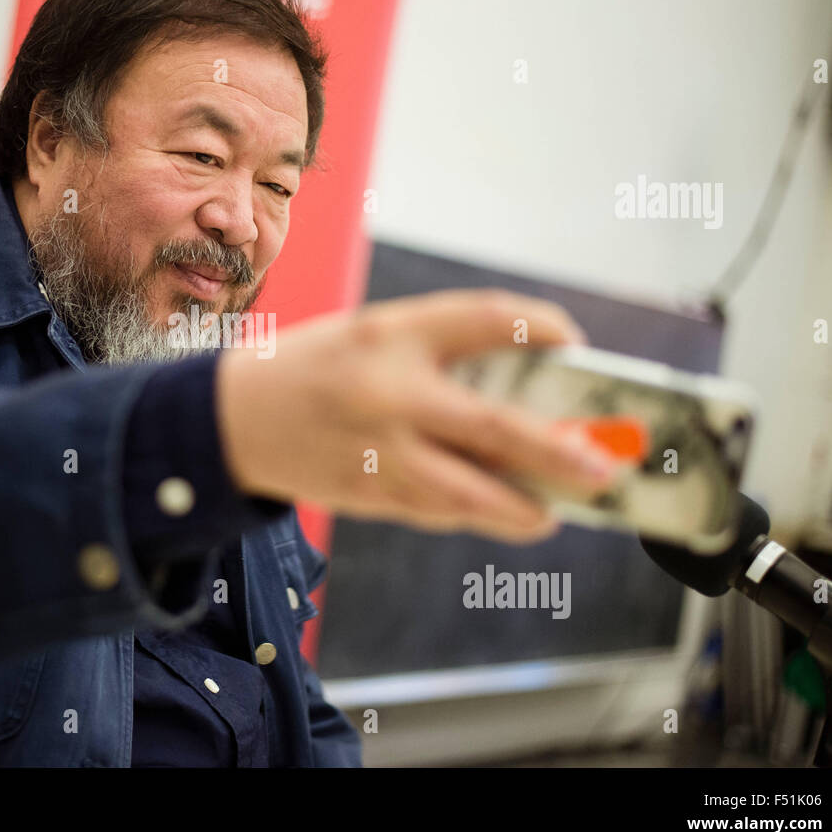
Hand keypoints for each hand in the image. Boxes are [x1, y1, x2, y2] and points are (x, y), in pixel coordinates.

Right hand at [215, 289, 618, 543]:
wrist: (228, 418)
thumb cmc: (313, 369)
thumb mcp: (372, 334)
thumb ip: (440, 353)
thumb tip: (526, 392)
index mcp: (390, 332)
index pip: (488, 317)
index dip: (544, 326)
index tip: (574, 341)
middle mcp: (388, 391)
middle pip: (496, 427)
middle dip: (560, 454)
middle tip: (603, 469)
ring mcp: (377, 451)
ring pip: (472, 493)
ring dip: (523, 507)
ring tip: (556, 511)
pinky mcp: (367, 495)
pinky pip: (438, 511)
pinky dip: (475, 514)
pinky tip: (500, 511)